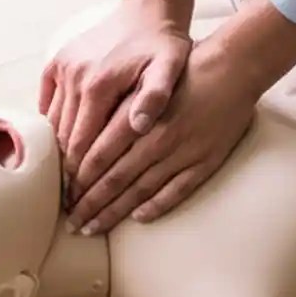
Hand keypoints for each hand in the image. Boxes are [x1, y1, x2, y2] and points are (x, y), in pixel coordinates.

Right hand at [39, 0, 190, 190]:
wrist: (148, 8)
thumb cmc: (164, 44)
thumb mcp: (170, 67)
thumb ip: (155, 95)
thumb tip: (140, 124)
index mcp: (99, 84)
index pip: (83, 144)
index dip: (80, 177)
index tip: (78, 201)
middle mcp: (74, 77)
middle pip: (64, 137)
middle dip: (65, 172)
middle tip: (68, 200)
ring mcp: (63, 68)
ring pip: (53, 121)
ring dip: (55, 151)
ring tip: (61, 179)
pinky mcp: (58, 61)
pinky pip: (47, 100)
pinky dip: (50, 123)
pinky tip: (55, 143)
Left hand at [66, 38, 257, 233]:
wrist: (231, 68)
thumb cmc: (180, 73)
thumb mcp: (139, 83)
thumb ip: (114, 111)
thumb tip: (80, 137)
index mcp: (135, 118)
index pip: (97, 157)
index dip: (78, 180)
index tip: (64, 196)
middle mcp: (156, 139)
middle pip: (113, 179)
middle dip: (88, 204)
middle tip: (72, 223)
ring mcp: (181, 153)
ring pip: (140, 190)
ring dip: (114, 212)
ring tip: (94, 227)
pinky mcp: (205, 162)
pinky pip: (177, 191)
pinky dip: (156, 206)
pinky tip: (138, 218)